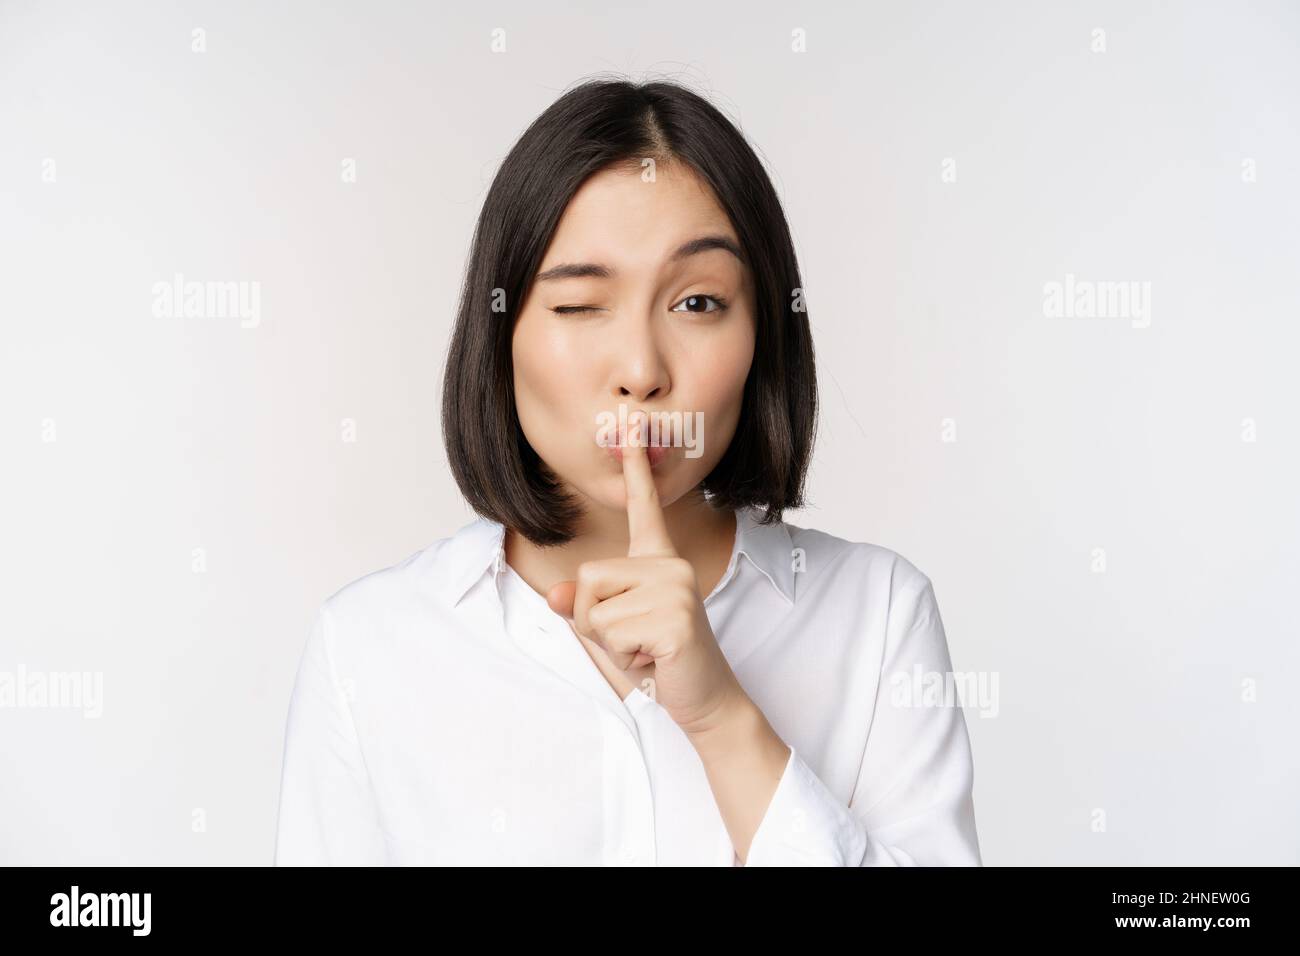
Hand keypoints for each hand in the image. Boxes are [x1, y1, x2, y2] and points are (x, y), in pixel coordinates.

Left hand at [546, 410, 746, 735]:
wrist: (704, 696)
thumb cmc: (659, 659)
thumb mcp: (613, 629)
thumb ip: (584, 608)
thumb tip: (554, 597)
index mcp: (657, 560)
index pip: (644, 507)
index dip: (635, 466)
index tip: (630, 423)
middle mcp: (668, 565)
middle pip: (588, 579)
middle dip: (596, 621)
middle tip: (636, 638)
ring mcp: (675, 588)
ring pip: (595, 611)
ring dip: (611, 642)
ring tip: (647, 649)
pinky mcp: (674, 618)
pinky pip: (612, 634)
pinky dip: (626, 657)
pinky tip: (656, 659)